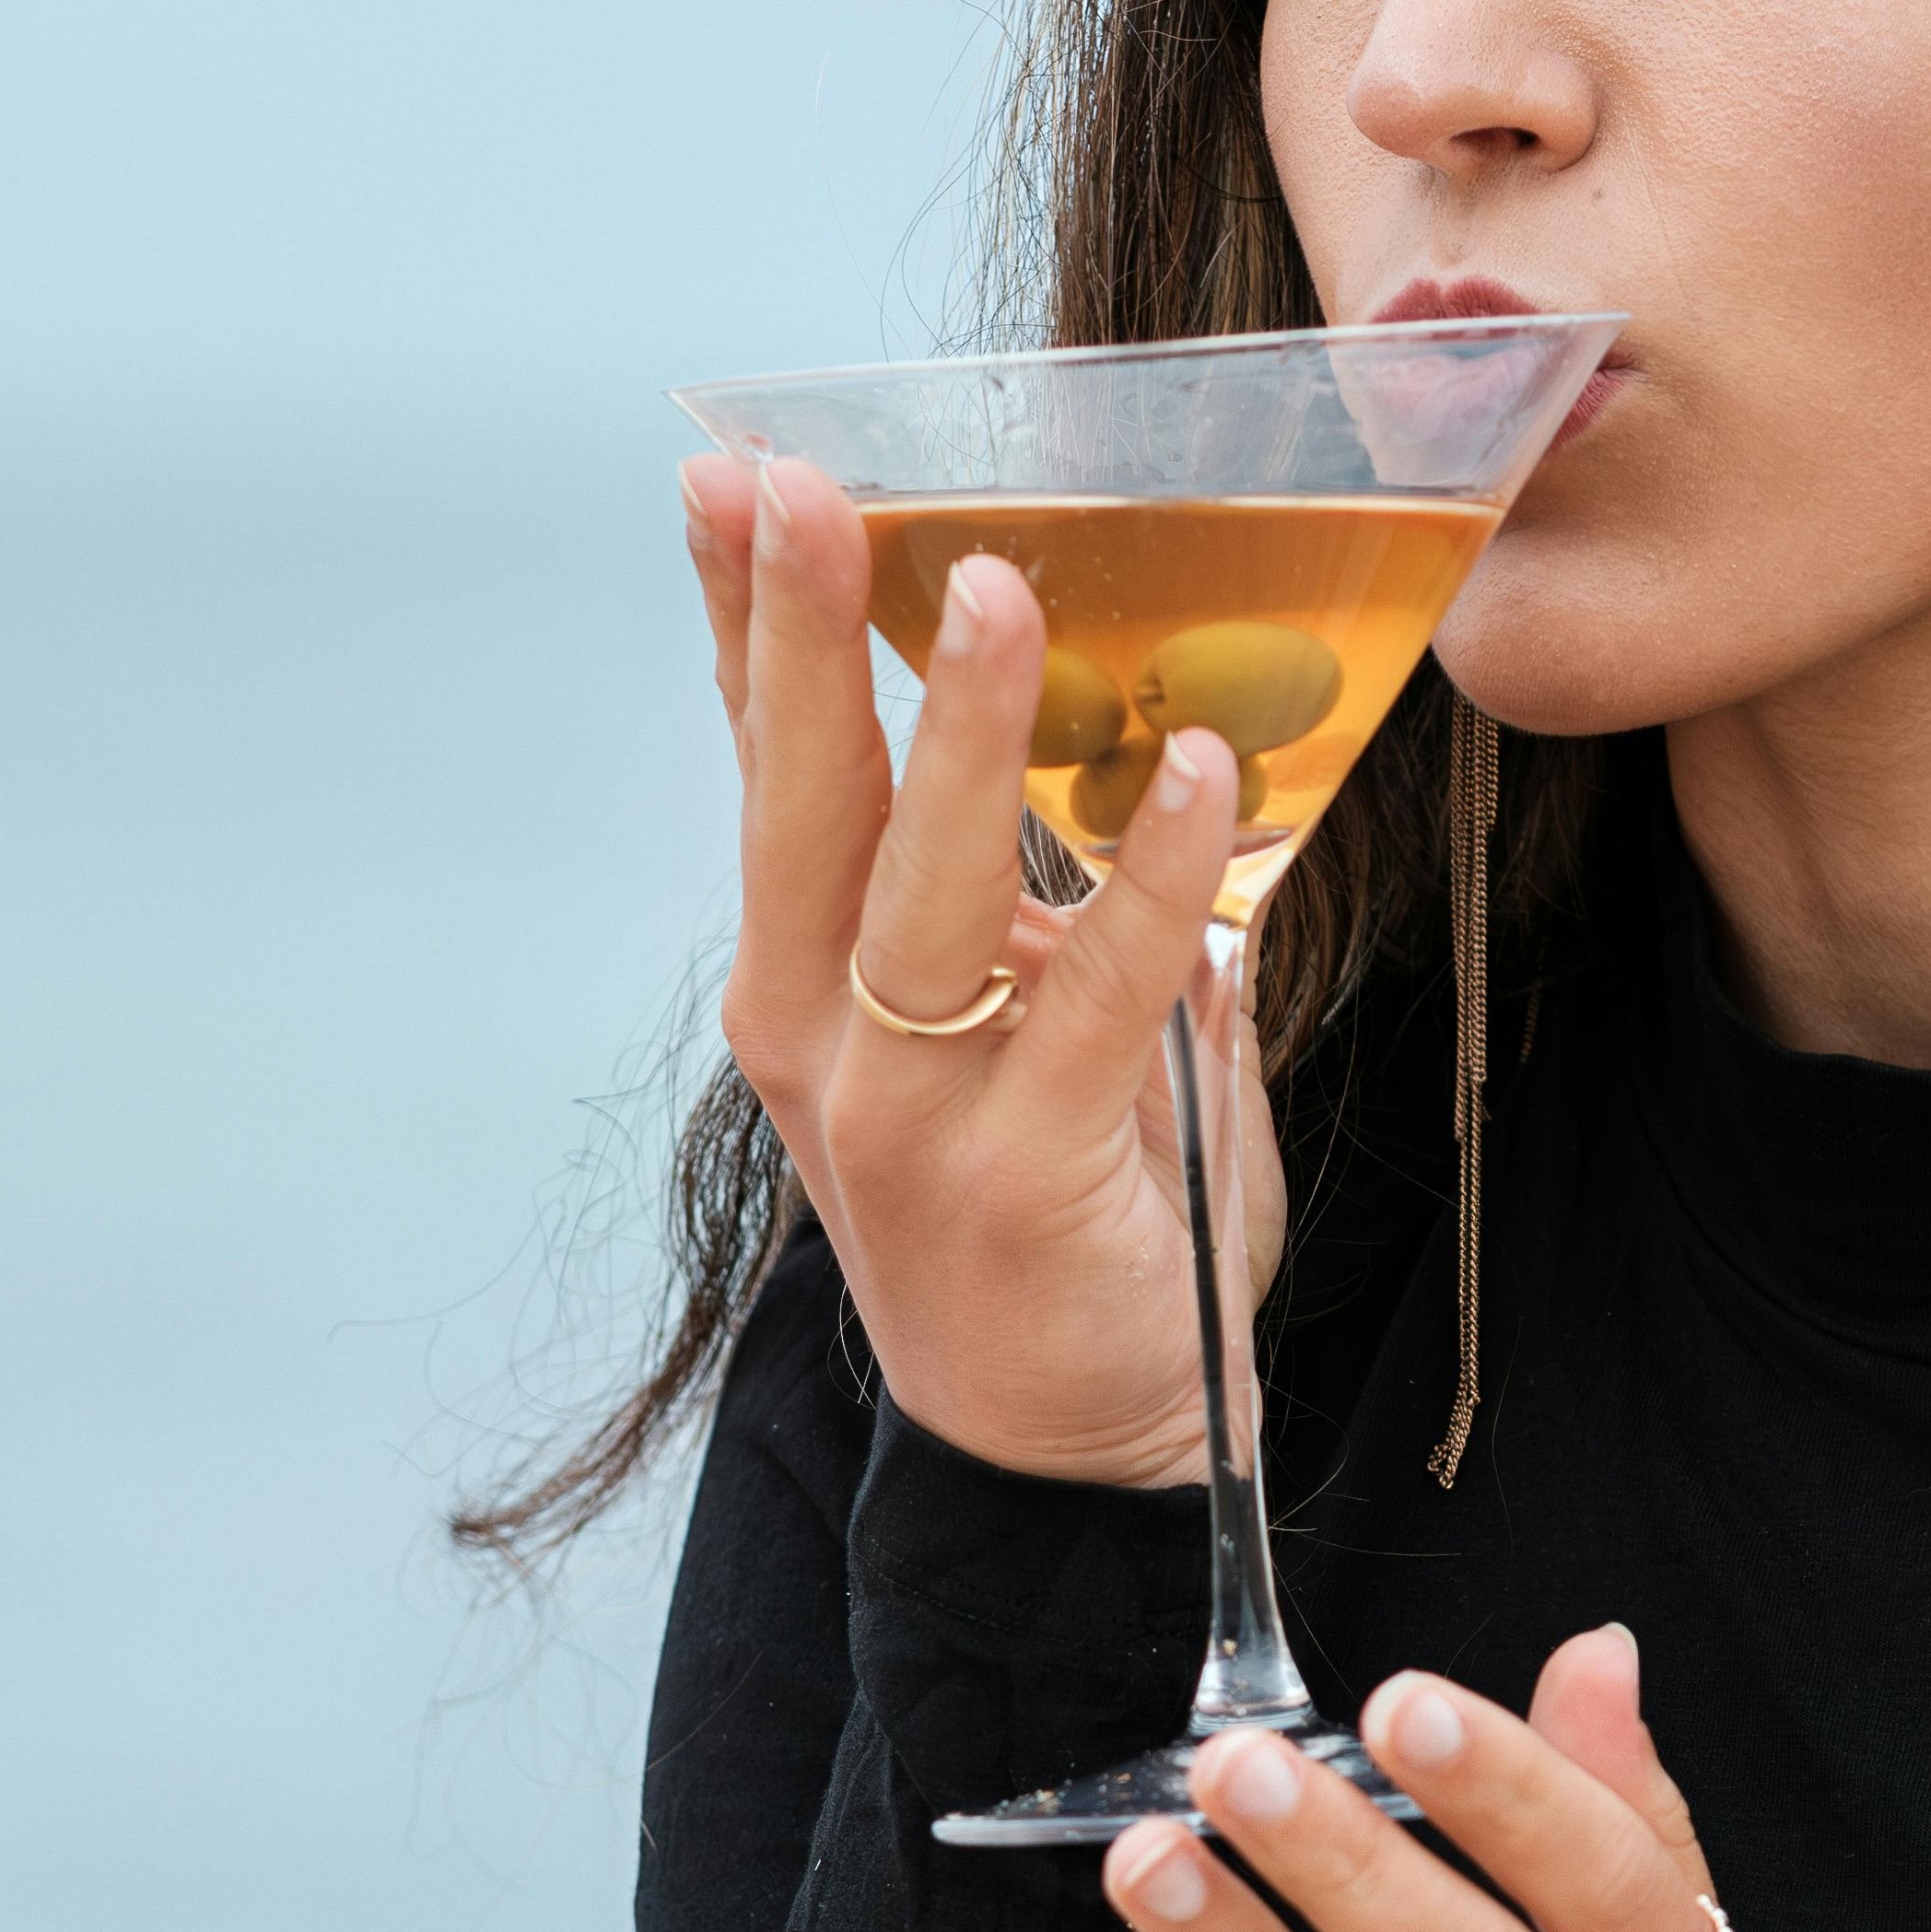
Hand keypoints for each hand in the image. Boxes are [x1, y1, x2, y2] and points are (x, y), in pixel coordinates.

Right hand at [692, 442, 1277, 1493]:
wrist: (1079, 1452)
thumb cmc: (1070, 1223)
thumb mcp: (1023, 1036)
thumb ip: (1047, 904)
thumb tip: (1129, 733)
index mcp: (805, 992)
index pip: (769, 774)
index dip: (750, 627)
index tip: (733, 479)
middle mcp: (823, 1042)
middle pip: (800, 803)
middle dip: (801, 633)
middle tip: (803, 486)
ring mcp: (905, 1113)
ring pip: (921, 889)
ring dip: (964, 731)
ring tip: (998, 588)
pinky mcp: (1017, 1176)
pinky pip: (1091, 999)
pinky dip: (1148, 883)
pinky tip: (1197, 781)